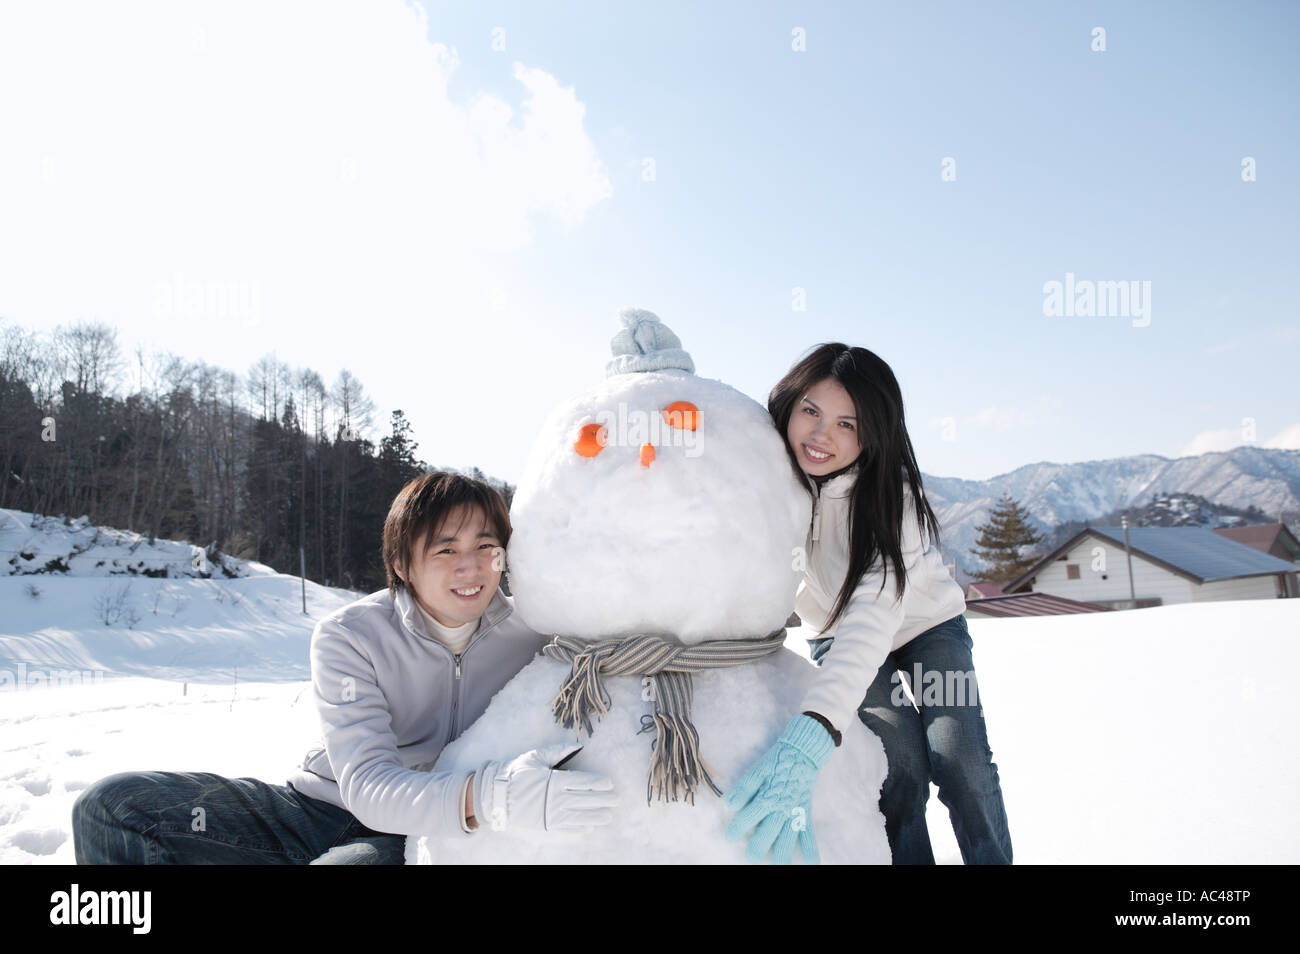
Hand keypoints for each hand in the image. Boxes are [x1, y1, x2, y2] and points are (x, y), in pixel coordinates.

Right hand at [473, 743, 617, 832]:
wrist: (496, 795)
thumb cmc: (516, 773)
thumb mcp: (536, 757)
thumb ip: (558, 751)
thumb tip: (578, 746)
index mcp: (556, 781)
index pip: (585, 783)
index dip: (600, 784)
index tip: (609, 784)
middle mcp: (557, 800)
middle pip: (588, 801)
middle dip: (605, 800)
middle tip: (616, 800)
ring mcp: (552, 816)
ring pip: (582, 817)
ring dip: (597, 816)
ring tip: (608, 815)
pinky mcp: (546, 827)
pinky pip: (568, 831)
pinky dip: (580, 829)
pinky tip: (589, 827)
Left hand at [724, 714, 832, 863]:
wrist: (802, 752)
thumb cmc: (777, 761)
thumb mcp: (758, 770)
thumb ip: (744, 788)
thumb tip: (729, 804)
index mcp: (766, 797)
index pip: (748, 817)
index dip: (737, 829)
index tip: (729, 837)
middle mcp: (781, 809)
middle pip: (768, 835)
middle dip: (757, 849)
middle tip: (750, 858)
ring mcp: (794, 813)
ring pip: (788, 840)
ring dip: (782, 856)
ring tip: (777, 865)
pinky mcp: (805, 812)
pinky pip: (809, 834)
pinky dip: (811, 849)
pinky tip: (812, 863)